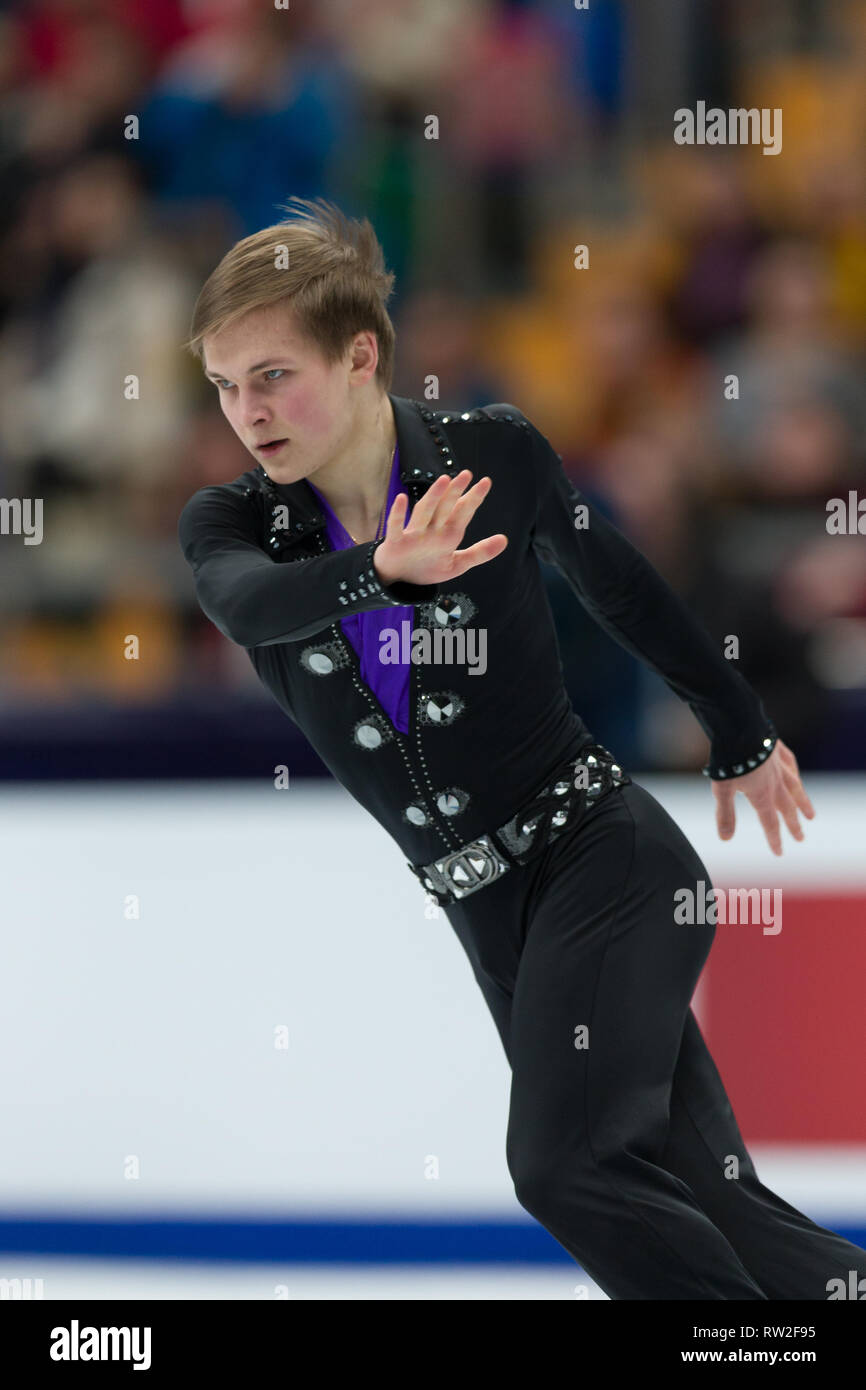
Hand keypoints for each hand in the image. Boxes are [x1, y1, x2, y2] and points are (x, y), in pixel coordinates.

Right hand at [373, 469, 507, 586]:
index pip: (463, 512)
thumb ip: (480, 552)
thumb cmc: (427, 567)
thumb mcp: (457, 564)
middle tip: (466, 474)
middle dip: (456, 491)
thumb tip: (505, 539)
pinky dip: (397, 513)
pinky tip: (401, 498)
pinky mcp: (396, 542)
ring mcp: (414, 534)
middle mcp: (432, 530)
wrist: (400, 579)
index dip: (474, 498)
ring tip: (444, 480)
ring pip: (424, 512)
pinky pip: (396, 527)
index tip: (486, 482)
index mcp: (448, 534)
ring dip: (433, 496)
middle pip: (445, 507)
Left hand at [710, 738, 814, 855]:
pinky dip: (794, 774)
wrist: (740, 729)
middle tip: (800, 838)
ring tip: (810, 815)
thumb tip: (726, 839)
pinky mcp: (777, 750)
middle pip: (786, 808)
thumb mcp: (721, 790)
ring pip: (795, 788)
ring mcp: (778, 765)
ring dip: (802, 803)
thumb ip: (725, 814)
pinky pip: (790, 765)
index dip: (774, 839)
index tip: (779, 852)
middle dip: (792, 825)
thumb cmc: (729, 760)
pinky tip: (795, 776)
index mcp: (761, 795)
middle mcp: (775, 782)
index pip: (769, 822)